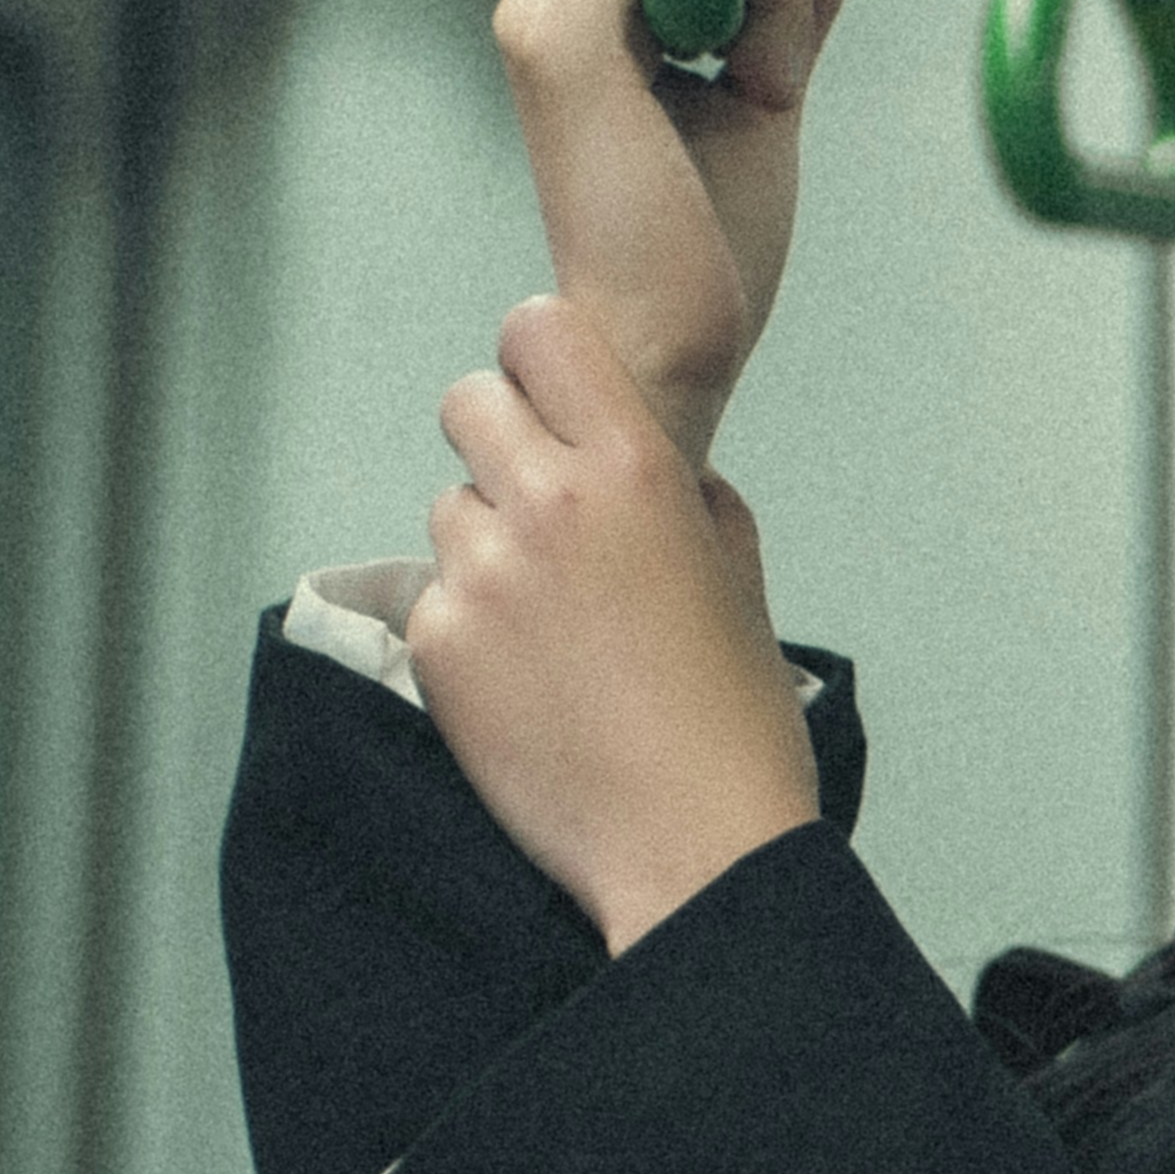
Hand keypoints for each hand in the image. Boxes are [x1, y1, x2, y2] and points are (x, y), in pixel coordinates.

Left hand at [420, 294, 819, 949]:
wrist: (692, 844)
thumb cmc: (732, 718)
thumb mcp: (740, 573)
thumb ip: (693, 494)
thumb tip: (662, 465)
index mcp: (636, 466)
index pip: (537, 329)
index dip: (539, 363)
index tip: (554, 406)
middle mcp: (549, 500)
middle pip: (467, 401)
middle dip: (496, 443)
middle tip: (538, 511)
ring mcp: (484, 572)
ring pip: (447, 508)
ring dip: (484, 545)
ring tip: (549, 624)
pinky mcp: (437, 643)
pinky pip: (434, 598)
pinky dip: (469, 628)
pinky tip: (528, 682)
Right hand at [491, 0, 868, 468]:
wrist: (671, 352)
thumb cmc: (707, 252)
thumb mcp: (767, 86)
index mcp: (582, 20)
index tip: (774, 65)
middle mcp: (544, 3)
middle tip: (772, 87)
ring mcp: (543, 13)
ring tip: (761, 97)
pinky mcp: (562, 35)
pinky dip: (767, 0)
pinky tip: (760, 87)